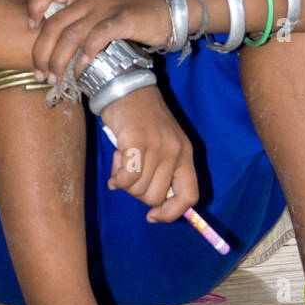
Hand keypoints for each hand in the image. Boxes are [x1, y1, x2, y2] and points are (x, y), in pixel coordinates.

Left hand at [25, 0, 171, 82]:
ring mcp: (106, 7)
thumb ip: (81, 18)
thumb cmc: (132, 13)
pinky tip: (81, 71)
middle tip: (40, 74)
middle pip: (54, 23)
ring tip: (54, 78)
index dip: (34, 5)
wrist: (168, 8)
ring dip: (58, 61)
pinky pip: (96, 39)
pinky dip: (85, 57)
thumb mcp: (102, 7)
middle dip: (41, 52)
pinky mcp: (123, 20)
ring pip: (70, 35)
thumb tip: (57, 47)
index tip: (30, 27)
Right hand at [100, 86, 198, 222]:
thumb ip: (161, 171)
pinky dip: (117, 179)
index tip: (153, 216)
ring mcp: (158, 146)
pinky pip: (127, 178)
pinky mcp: (137, 142)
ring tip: (122, 163)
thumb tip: (154, 206)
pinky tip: (114, 171)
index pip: (189, 196)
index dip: (172, 213)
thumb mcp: (162, 144)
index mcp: (186, 154)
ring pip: (139, 189)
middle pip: (157, 197)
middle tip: (130, 176)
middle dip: (138, 194)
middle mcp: (176, 152)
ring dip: (125, 183)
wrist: (127, 89)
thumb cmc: (142, 119)